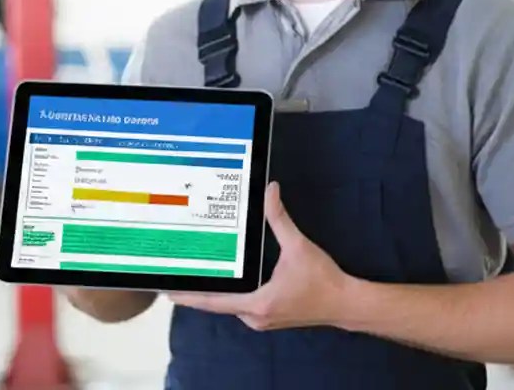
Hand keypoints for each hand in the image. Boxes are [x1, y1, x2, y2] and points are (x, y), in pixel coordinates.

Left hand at [168, 182, 351, 330]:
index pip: (214, 302)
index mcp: (257, 304)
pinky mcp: (269, 318)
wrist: (346, 303)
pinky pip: (242, 307)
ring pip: (230, 306)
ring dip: (214, 294)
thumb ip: (280, 219)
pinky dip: (230, 295)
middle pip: (217, 305)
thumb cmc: (322, 280)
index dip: (189, 296)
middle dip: (197, 292)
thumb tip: (270, 191)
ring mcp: (262, 321)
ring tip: (196, 276)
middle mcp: (255, 318)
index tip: (167, 292)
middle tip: (175, 277)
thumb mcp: (298, 247)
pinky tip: (225, 283)